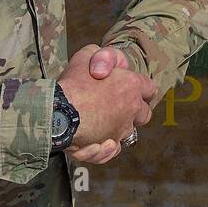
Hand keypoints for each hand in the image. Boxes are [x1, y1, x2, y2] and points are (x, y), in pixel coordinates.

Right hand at [56, 45, 155, 163]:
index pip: (150, 88)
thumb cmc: (74, 83)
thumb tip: (114, 67)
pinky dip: (104, 148)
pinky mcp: (106, 148)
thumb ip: (106, 58)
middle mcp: (131, 110)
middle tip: (117, 107)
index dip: (141, 88)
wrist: (58, 112)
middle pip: (145, 114)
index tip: (130, 88)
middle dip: (136, 112)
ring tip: (98, 124)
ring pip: (127, 133)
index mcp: (132, 86)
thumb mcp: (88, 55)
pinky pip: (111, 151)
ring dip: (116, 129)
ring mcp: (120, 131)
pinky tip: (94, 141)